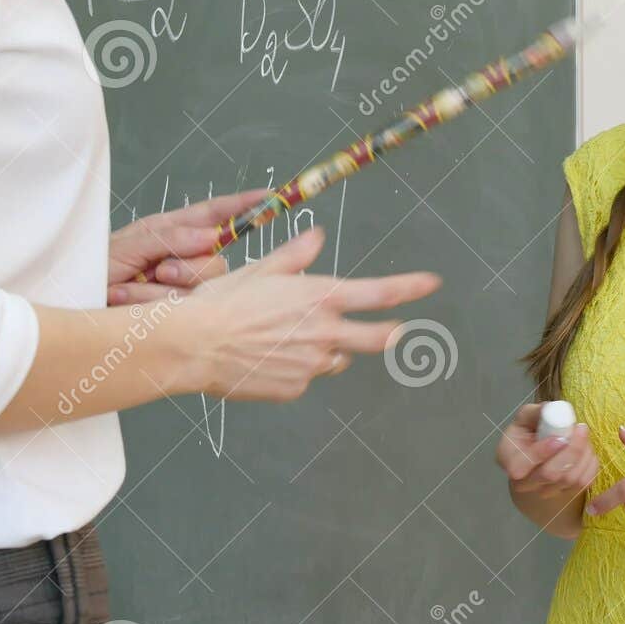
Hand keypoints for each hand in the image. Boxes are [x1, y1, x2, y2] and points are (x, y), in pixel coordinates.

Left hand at [107, 187, 272, 304]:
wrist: (71, 305)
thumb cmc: (93, 269)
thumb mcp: (126, 246)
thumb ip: (169, 238)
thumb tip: (211, 235)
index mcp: (172, 232)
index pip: (216, 214)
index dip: (244, 205)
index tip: (270, 197)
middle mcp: (182, 258)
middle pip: (217, 261)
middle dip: (191, 268)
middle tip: (160, 272)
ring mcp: (179, 287)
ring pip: (203, 290)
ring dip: (163, 291)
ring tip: (129, 290)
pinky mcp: (174, 313)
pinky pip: (184, 310)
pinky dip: (153, 305)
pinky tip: (128, 302)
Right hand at [176, 226, 441, 402]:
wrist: (193, 345)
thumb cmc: (224, 303)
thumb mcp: (262, 270)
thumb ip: (296, 255)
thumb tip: (318, 235)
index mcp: (321, 298)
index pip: (380, 293)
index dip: (410, 287)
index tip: (431, 283)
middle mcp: (325, 333)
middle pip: (377, 337)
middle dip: (392, 332)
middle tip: (399, 330)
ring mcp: (312, 364)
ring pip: (336, 358)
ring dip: (328, 349)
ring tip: (287, 339)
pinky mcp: (295, 388)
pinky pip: (306, 376)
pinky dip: (296, 367)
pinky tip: (267, 357)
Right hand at [495, 403, 595, 498]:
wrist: (540, 456)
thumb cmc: (530, 432)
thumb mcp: (526, 417)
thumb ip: (535, 412)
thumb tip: (550, 410)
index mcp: (508, 459)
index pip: (520, 466)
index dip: (541, 454)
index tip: (559, 439)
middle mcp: (524, 482)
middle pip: (550, 474)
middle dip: (571, 450)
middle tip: (581, 428)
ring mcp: (545, 491)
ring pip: (571, 479)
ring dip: (583, 454)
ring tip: (583, 434)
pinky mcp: (566, 493)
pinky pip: (584, 482)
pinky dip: (590, 464)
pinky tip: (587, 449)